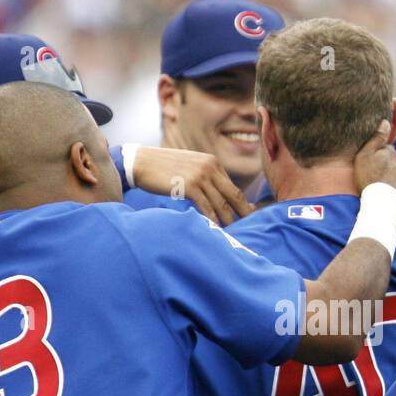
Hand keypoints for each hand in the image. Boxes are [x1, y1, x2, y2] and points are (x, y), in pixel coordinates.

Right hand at [132, 146, 252, 225]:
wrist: (142, 162)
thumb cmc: (164, 168)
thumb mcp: (190, 167)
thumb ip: (205, 177)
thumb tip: (217, 196)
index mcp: (213, 162)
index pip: (231, 186)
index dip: (241, 202)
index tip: (249, 214)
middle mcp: (210, 167)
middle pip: (233, 194)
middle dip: (244, 212)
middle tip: (252, 226)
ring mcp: (200, 176)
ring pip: (221, 203)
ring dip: (228, 220)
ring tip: (234, 233)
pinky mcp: (189, 186)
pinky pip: (206, 207)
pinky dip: (213, 220)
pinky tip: (216, 230)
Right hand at [353, 120, 395, 208]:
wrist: (380, 204)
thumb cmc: (369, 179)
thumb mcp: (364, 156)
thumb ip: (376, 138)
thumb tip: (386, 122)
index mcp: (390, 154)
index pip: (387, 150)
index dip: (380, 156)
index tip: (373, 165)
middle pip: (395, 163)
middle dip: (389, 168)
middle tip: (376, 179)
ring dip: (394, 181)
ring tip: (382, 191)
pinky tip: (389, 199)